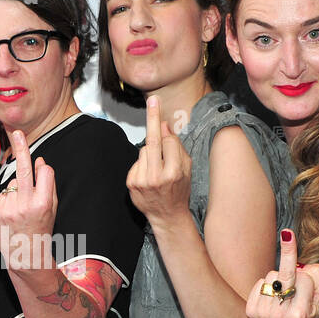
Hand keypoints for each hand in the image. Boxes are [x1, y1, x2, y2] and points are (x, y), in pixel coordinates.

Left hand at [0, 129, 57, 271]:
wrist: (25, 255)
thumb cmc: (42, 229)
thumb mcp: (52, 208)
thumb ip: (47, 184)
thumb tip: (40, 160)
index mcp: (43, 203)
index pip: (45, 172)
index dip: (44, 171)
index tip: (41, 163)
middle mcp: (25, 204)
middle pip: (24, 169)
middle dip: (22, 149)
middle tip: (19, 133)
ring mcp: (8, 208)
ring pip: (13, 182)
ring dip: (17, 190)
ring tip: (21, 210)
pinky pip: (3, 193)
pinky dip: (8, 198)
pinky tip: (12, 213)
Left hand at [125, 95, 192, 230]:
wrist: (167, 216)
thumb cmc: (179, 190)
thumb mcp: (187, 169)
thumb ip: (176, 147)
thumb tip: (163, 126)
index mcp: (174, 173)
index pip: (168, 141)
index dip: (165, 128)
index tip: (156, 102)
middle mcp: (157, 178)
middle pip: (152, 142)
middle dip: (153, 122)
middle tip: (153, 101)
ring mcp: (142, 181)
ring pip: (143, 150)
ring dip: (150, 152)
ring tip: (158, 166)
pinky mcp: (131, 184)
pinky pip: (136, 161)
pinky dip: (142, 163)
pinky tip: (149, 174)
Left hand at [245, 229, 318, 317]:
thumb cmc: (311, 313)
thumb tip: (300, 263)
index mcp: (300, 314)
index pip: (303, 279)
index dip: (308, 279)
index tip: (292, 237)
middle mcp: (279, 317)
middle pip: (283, 275)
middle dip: (287, 255)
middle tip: (287, 233)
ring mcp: (263, 315)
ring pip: (270, 277)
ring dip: (279, 281)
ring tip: (284, 297)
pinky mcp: (251, 312)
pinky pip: (259, 283)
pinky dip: (267, 285)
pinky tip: (273, 298)